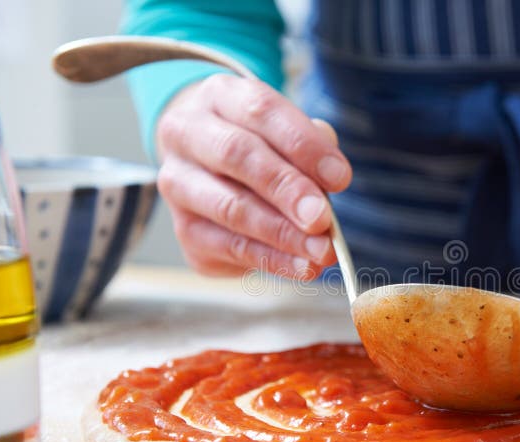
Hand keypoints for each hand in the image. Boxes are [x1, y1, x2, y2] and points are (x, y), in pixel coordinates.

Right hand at [155, 74, 351, 278]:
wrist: (205, 161)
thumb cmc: (258, 142)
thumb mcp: (284, 127)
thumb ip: (310, 145)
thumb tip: (328, 182)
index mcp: (218, 96)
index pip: (261, 111)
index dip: (304, 146)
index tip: (341, 178)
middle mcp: (186, 134)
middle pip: (238, 157)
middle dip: (288, 191)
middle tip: (323, 219)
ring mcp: (178, 184)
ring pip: (230, 209)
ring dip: (283, 235)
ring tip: (321, 252)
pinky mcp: (185, 230)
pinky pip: (229, 248)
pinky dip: (271, 260)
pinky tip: (302, 267)